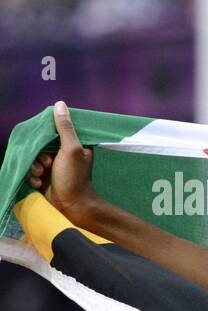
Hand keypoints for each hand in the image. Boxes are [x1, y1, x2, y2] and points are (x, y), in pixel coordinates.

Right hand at [24, 100, 102, 227]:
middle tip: (47, 164)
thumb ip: (65, 128)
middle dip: (39, 155)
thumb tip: (60, 104)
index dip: (46, 136)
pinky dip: (32, 177)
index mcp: (73, 144)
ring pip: (32, 158)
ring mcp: (52, 166)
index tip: (47, 144)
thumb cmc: (74, 177)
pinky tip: (39, 182)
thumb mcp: (71, 149)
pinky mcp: (43, 177)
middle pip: (39, 144)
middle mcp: (62, 153)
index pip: (54, 130)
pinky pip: (29, 171)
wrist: (71, 206)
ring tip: (43, 175)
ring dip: (35, 167)